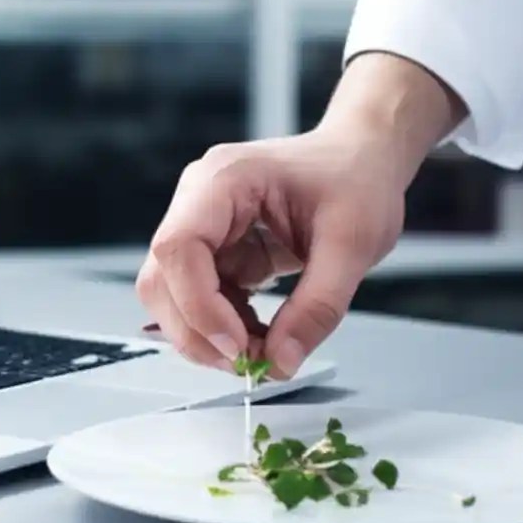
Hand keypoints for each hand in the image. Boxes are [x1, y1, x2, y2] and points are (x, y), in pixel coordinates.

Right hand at [136, 53, 464, 377]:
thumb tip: (281, 362)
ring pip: (171, 295)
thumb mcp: (353, 243)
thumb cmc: (357, 178)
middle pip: (161, 278)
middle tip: (248, 365)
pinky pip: (198, 299)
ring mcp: (201, 226)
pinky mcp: (213, 251)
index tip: (238, 346)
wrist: (362, 158)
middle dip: (197, 331)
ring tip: (260, 352)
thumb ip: (317, 306)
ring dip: (207, 335)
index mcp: (223, 179)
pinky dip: (223, 328)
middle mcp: (197, 200)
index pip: (178, 248)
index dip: (197, 305)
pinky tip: (260, 334)